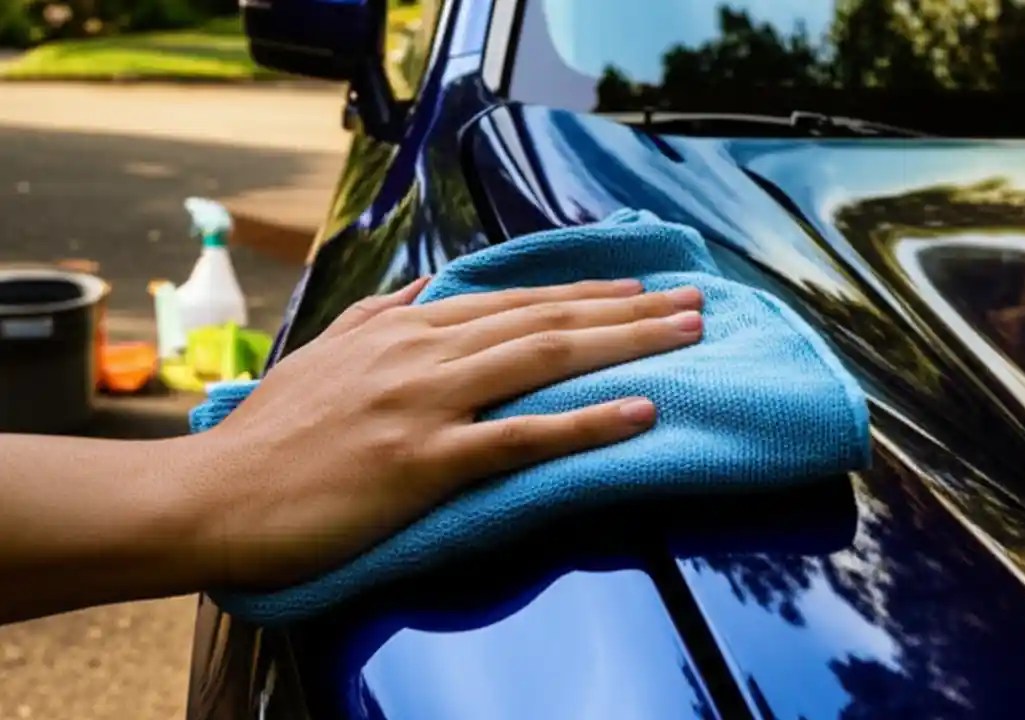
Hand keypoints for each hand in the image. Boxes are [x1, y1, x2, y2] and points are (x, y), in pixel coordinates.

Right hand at [185, 277, 703, 588]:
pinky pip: (521, 438)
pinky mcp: (423, 464)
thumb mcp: (326, 351)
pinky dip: (586, 424)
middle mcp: (424, 353)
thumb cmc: (270, 433)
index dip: (584, 291)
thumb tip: (431, 284)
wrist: (213, 495)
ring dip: (626, 346)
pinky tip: (640, 413)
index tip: (638, 286)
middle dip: (629, 309)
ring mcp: (425, 405)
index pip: (514, 299)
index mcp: (404, 329)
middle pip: (546, 321)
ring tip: (689, 337)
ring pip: (544, 361)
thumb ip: (383, 314)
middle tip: (696, 303)